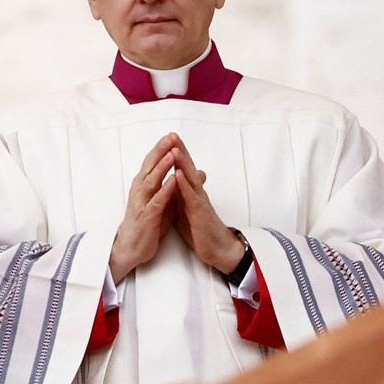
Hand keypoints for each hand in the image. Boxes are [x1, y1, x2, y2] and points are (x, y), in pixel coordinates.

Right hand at [110, 134, 179, 282]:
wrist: (131, 248)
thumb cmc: (147, 224)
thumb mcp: (164, 202)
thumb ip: (175, 186)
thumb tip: (192, 172)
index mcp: (143, 187)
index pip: (151, 164)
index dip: (160, 150)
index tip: (171, 136)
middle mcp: (139, 192)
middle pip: (149, 167)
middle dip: (160, 152)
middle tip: (169, 137)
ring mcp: (142, 203)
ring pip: (152, 181)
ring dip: (162, 167)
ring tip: (172, 154)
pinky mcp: (147, 217)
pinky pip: (157, 201)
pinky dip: (165, 190)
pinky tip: (173, 181)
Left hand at [168, 134, 244, 273]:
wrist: (217, 249)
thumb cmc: (200, 229)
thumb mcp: (186, 208)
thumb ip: (181, 194)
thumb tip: (173, 181)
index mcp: (191, 192)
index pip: (183, 169)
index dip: (176, 154)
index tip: (167, 139)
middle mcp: (197, 193)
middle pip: (187, 168)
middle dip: (179, 151)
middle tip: (171, 134)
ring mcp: (199, 202)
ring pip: (190, 179)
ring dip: (182, 163)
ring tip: (174, 148)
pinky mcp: (199, 214)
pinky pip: (191, 198)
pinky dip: (184, 186)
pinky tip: (178, 175)